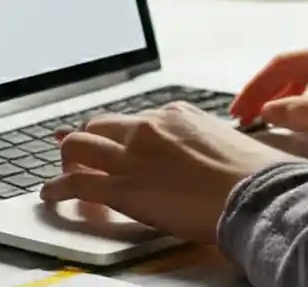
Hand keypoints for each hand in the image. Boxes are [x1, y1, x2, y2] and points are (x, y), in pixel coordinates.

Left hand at [39, 102, 292, 243]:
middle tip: (77, 149)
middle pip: (101, 125)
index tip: (115, 139)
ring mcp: (132, 155)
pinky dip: (57, 188)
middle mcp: (148, 127)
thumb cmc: (254, 174)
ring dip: (67, 158)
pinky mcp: (122, 187)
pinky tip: (51, 194)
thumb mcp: (228, 144)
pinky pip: (77, 183)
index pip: (135, 119)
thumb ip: (205, 143)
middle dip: (87, 137)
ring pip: (80, 145)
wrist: (256, 193)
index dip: (120, 133)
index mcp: (175, 114)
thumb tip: (209, 156)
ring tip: (62, 171)